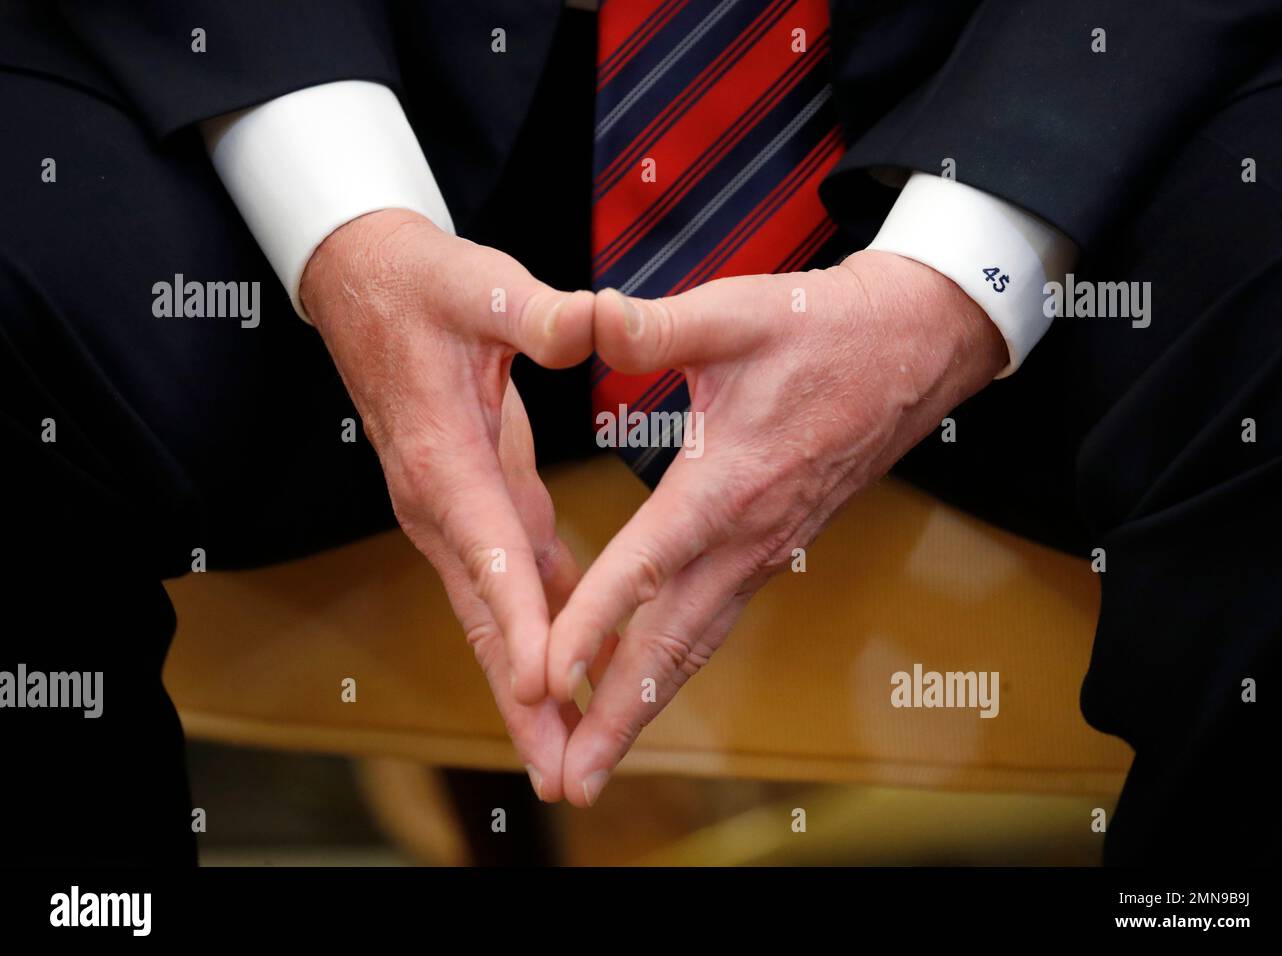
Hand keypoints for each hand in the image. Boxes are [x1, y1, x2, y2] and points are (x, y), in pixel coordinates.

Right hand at [301, 209, 593, 799]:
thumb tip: (593, 322)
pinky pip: (510, 581)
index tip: (543, 683)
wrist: (368, 287)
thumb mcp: (478, 282)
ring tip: (567, 750)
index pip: (486, 547)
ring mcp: (452, 511)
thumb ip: (534, 312)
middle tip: (558, 770)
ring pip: (494, 611)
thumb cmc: (422, 286)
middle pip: (484, 612)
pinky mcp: (472, 504)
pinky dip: (539, 629)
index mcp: (442, 454)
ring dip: (529, 682)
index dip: (516, 616)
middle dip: (520, 695)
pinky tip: (578, 668)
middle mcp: (439, 501)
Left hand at [547, 250, 1007, 804]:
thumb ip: (652, 327)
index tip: (544, 678)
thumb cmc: (825, 328)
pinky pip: (715, 623)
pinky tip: (643, 686)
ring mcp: (766, 549)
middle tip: (568, 778)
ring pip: (697, 645)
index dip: (592, 622)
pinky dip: (673, 668)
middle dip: (618, 717)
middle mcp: (748, 534)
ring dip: (645, 709)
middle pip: (674, 643)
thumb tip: (578, 317)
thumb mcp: (736, 313)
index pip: (648, 564)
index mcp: (729, 481)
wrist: (914, 348)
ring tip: (595, 761)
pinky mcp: (774, 548)